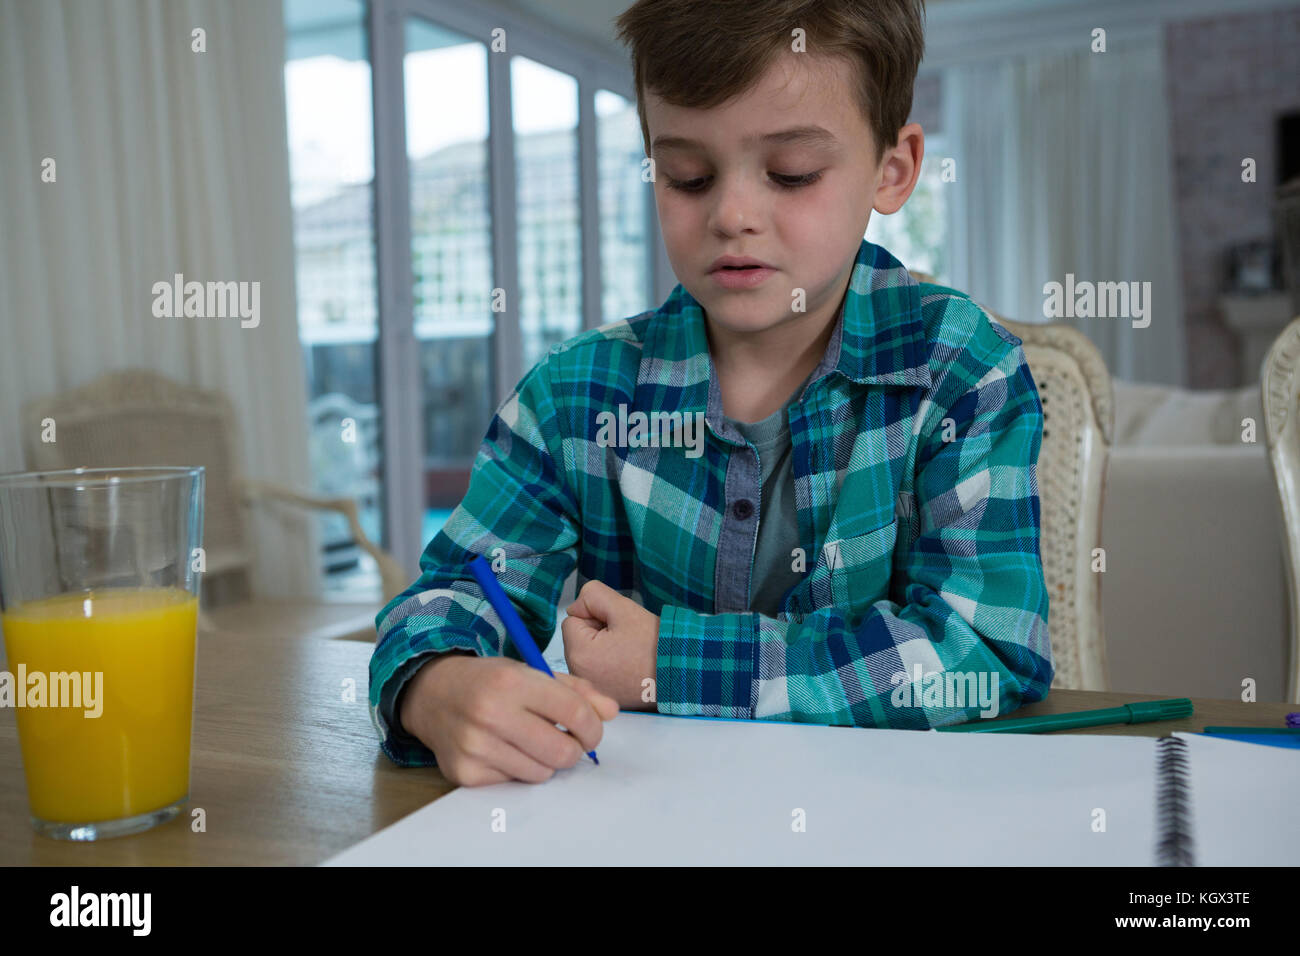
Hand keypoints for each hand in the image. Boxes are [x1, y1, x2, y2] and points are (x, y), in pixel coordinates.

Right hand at [399, 653, 617, 786]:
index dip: (593, 726)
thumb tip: (611, 712)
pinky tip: (506, 750)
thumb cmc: (489, 681)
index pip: (574, 712)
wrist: (432, 693)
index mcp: (512, 681)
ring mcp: (475, 746)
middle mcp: (491, 714)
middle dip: (574, 749)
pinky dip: (519, 770)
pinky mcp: (465, 772)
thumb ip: (576, 690)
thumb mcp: (531, 672)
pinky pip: (514, 783)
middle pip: (562, 752)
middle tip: (568, 742)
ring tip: (532, 742)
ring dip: (546, 762)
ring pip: (542, 773)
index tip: (592, 730)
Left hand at [562, 580, 659, 711]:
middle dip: (597, 632)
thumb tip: (577, 605)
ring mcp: (591, 688)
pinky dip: (609, 665)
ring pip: (588, 652)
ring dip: (603, 648)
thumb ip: (593, 595)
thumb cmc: (655, 644)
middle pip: (577, 638)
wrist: (681, 674)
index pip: (572, 619)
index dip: (596, 616)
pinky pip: (597, 670)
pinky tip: (628, 666)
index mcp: (579, 654)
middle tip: (626, 640)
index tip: (619, 626)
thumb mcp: (623, 607)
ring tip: (629, 653)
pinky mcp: (603, 695)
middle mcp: (579, 676)